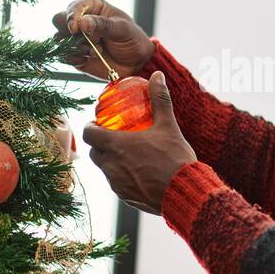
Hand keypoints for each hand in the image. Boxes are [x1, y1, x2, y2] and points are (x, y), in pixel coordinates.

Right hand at [52, 0, 155, 80]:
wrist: (137, 63)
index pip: (73, 7)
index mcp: (93, 7)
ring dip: (74, 46)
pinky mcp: (76, 55)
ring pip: (59, 39)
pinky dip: (74, 58)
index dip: (71, 16)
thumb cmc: (132, 40)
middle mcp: (81, 21)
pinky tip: (88, 58)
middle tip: (85, 39)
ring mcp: (77, 38)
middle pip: (58, 20)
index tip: (75, 28)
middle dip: (68, 30)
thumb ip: (103, 25)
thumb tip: (82, 22)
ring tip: (94, 51)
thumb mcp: (122, 29)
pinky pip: (64, 55)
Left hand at [82, 71, 196, 214]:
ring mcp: (117, 184)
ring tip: (127, 154)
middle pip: (94, 153)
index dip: (90, 127)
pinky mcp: (125, 197)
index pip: (89, 134)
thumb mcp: (168, 125)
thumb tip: (157, 76)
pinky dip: (122, 176)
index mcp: (117, 146)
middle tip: (112, 137)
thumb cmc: (175, 159)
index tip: (97, 124)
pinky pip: (116, 184)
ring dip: (110, 161)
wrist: (185, 193)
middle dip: (99, 144)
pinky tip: (138, 172)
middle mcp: (111, 166)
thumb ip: (159, 99)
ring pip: (105, 170)